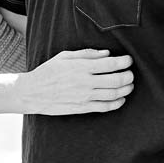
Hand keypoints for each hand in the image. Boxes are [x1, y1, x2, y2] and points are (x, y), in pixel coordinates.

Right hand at [17, 49, 133, 114]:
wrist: (33, 93)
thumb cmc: (48, 72)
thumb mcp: (64, 56)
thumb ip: (87, 54)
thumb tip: (107, 54)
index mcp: (81, 67)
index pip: (111, 64)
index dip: (124, 62)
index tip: (129, 60)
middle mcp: (85, 82)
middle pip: (117, 80)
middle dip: (129, 76)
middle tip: (131, 73)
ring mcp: (85, 97)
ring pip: (114, 94)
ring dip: (126, 89)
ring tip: (129, 85)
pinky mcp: (83, 108)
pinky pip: (105, 107)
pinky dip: (117, 103)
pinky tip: (120, 98)